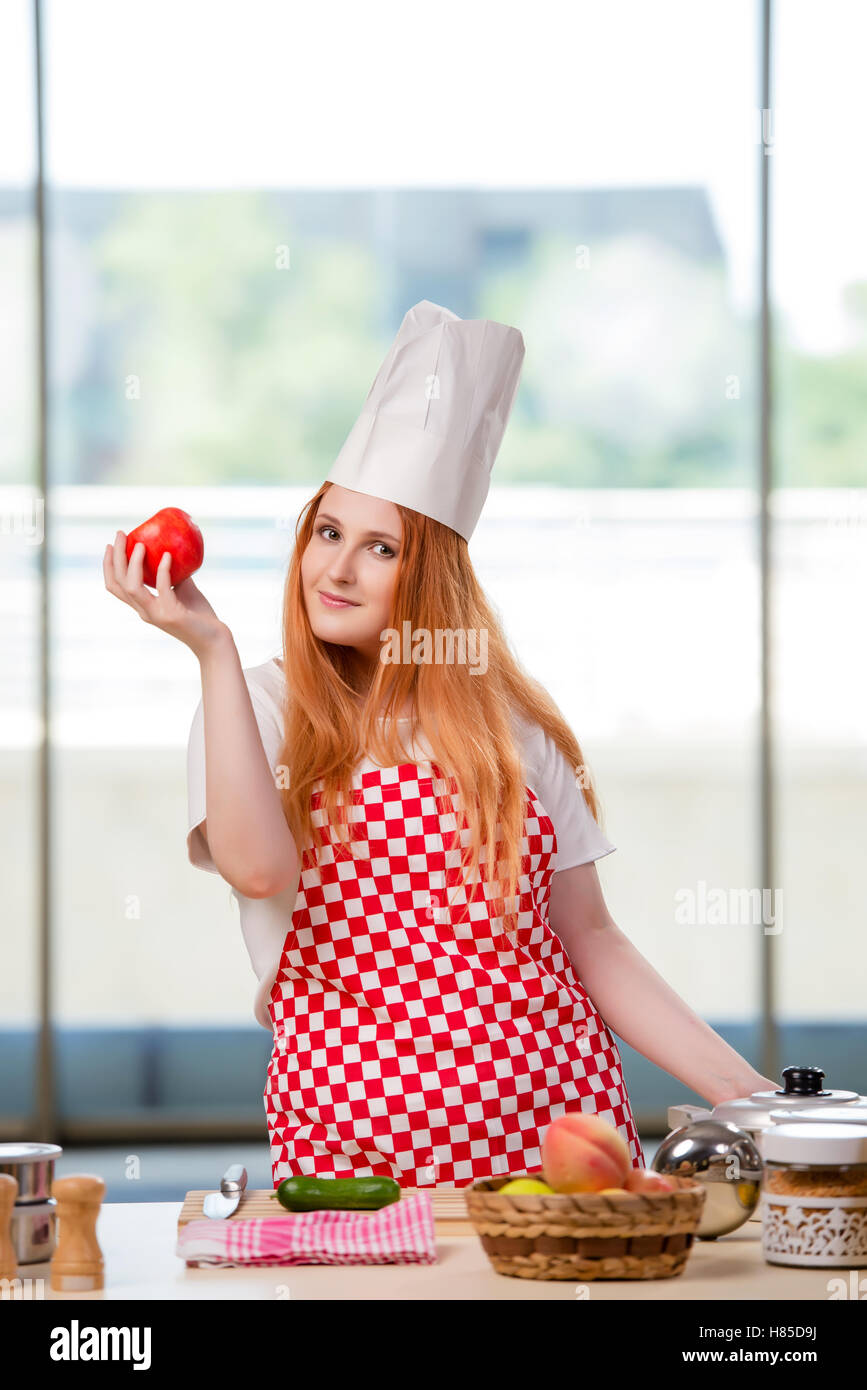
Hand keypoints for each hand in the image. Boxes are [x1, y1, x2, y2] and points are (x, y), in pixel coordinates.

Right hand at [103, 529, 227, 659]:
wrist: (214, 639)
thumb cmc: (198, 614)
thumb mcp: (182, 589)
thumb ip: (173, 573)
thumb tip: (169, 546)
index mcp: (142, 606)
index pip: (115, 586)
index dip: (108, 565)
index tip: (112, 544)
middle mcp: (144, 611)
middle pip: (118, 583)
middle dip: (115, 557)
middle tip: (120, 534)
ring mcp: (156, 614)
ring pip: (132, 587)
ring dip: (133, 563)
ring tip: (140, 544)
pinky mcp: (171, 614)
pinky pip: (163, 588)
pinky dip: (163, 570)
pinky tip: (168, 555)